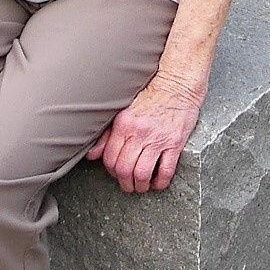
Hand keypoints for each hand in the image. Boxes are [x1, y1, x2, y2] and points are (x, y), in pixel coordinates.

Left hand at [93, 72, 206, 193]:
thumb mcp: (124, 111)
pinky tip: (159, 183)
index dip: (112, 172)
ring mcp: (158, 139)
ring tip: (142, 186)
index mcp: (123, 125)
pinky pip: (166, 170)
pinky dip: (160, 182)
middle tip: (129, 185)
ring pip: (142, 173)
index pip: (110, 158)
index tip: (117, 174)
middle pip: (124, 169)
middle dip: (125, 183)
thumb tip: (92, 155)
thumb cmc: (151, 95)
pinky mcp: (175, 143)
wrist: (178, 83)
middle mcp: (139, 133)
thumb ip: (107, 134)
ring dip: (141, 185)